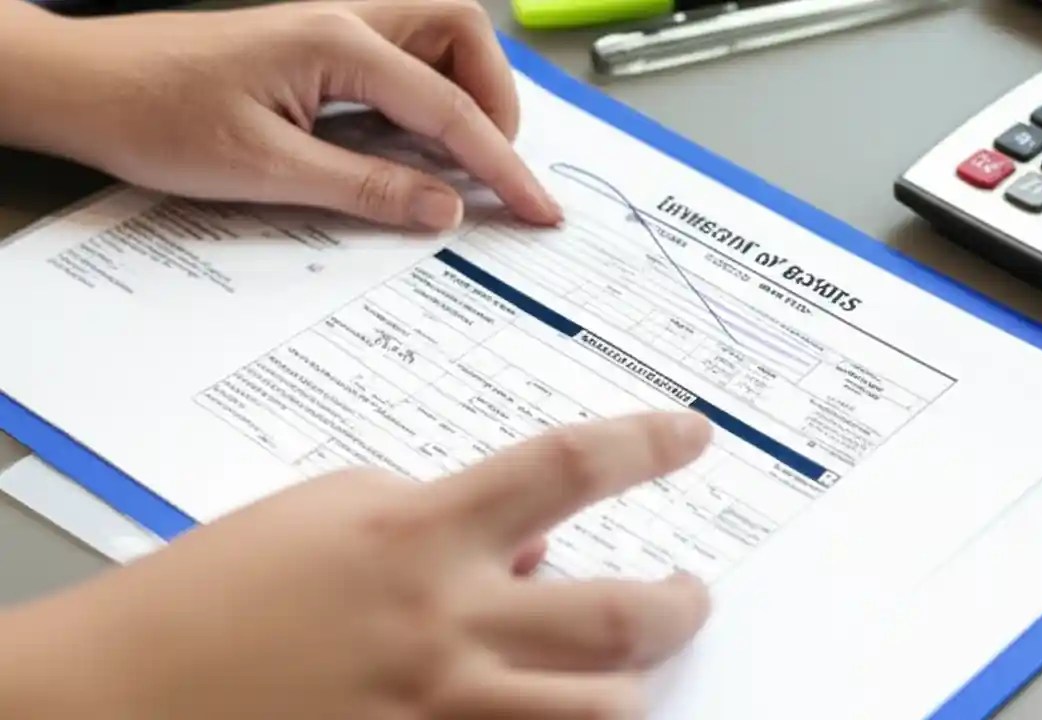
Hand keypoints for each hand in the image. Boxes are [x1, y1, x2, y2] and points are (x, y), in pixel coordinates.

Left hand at [0, 0, 560, 230]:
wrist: (86, 86)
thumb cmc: (155, 117)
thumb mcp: (266, 171)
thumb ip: (367, 188)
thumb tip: (446, 208)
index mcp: (339, 43)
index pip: (450, 106)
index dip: (503, 165)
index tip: (538, 209)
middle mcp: (347, 20)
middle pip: (463, 35)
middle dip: (496, 101)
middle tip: (494, 171)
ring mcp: (334, 29)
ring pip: (437, 42)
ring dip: (465, 97)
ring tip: (463, 164)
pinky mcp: (319, 49)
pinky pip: (401, 64)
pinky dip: (427, 103)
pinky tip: (416, 150)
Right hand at [0, 412, 712, 719]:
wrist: (126, 693)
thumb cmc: (225, 588)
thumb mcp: (340, 512)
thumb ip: (444, 519)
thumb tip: (535, 551)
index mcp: (421, 533)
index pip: (569, 469)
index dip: (646, 445)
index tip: (689, 437)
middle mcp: (446, 627)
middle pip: (623, 616)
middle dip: (681, 602)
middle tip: (690, 591)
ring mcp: (440, 714)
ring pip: (602, 715)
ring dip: (634, 690)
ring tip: (631, 671)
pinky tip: (548, 710)